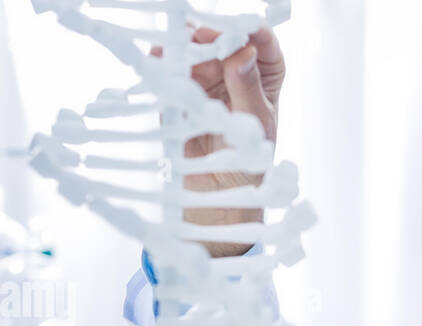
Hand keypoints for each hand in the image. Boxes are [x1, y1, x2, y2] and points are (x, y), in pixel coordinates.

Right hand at [149, 25, 285, 256]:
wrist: (218, 199)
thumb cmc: (249, 165)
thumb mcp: (254, 126)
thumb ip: (248, 88)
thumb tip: (243, 53)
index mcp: (262, 78)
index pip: (262, 44)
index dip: (251, 31)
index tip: (243, 30)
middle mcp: (234, 74)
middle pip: (222, 41)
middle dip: (211, 33)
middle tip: (198, 34)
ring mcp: (205, 82)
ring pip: (194, 52)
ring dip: (183, 45)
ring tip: (175, 45)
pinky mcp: (180, 95)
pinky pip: (170, 73)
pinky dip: (163, 63)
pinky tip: (159, 59)